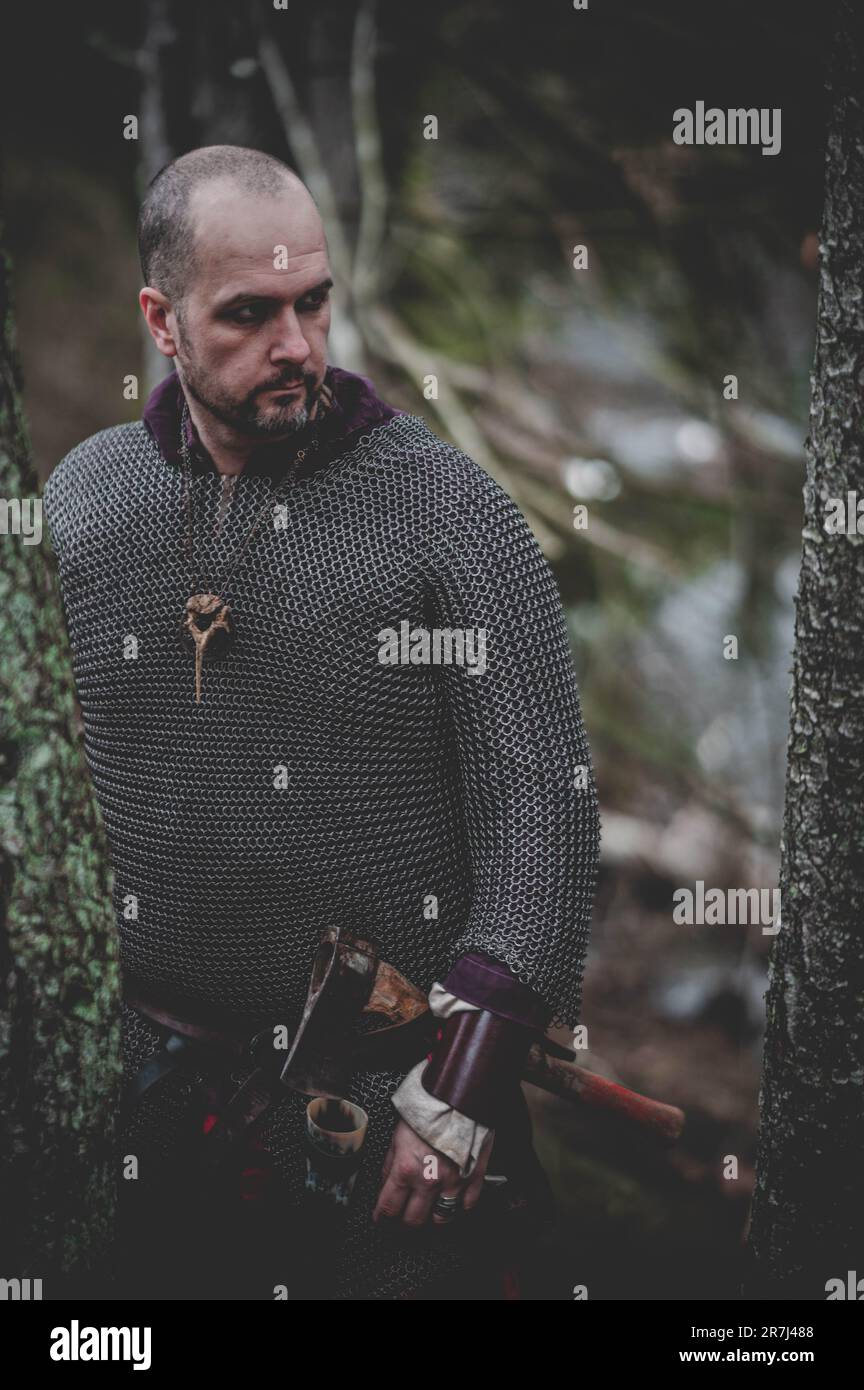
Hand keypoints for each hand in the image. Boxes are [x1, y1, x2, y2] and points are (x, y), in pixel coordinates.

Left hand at [372, 1118, 493, 1228]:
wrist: (460, 1095)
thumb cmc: (429, 1108)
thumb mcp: (398, 1134)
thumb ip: (391, 1163)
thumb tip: (386, 1183)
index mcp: (406, 1169)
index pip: (389, 1207)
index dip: (382, 1218)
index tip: (380, 1220)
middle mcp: (429, 1180)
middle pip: (414, 1220)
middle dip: (404, 1224)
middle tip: (402, 1221)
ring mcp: (454, 1182)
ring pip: (442, 1218)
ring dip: (433, 1218)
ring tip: (428, 1212)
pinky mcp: (474, 1177)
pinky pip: (468, 1205)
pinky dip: (460, 1207)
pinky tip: (454, 1201)